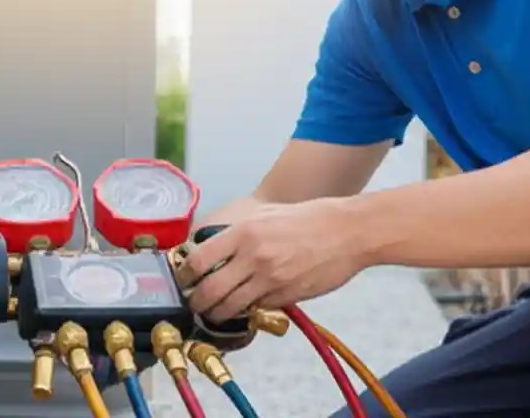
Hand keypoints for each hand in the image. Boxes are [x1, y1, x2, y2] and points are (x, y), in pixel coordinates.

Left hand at [176, 198, 365, 322]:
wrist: (346, 231)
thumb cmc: (307, 219)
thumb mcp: (265, 214)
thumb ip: (236, 231)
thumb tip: (209, 247)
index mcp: (244, 232)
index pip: (199, 260)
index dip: (185, 275)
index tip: (183, 280)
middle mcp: (253, 257)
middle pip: (210, 292)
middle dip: (197, 303)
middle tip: (195, 304)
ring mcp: (271, 279)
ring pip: (231, 308)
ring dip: (219, 314)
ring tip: (216, 312)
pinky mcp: (286, 296)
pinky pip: (258, 309)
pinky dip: (249, 311)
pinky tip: (248, 306)